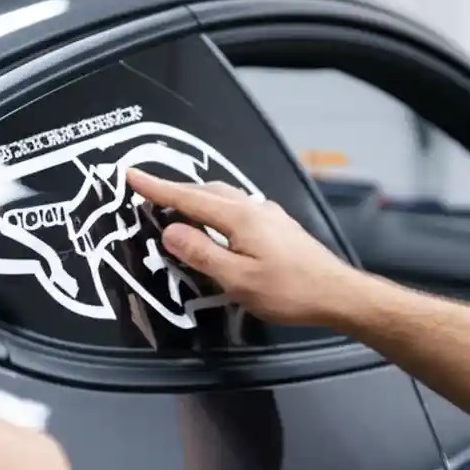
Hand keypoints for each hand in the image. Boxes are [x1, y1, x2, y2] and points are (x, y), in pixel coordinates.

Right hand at [127, 169, 369, 325]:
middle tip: (146, 193)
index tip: (131, 175)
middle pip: (206, 192)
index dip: (157, 188)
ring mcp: (268, 215)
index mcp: (239, 218)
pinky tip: (214, 223)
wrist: (338, 294)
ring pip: (223, 199)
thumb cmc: (289, 291)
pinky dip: (214, 210)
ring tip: (174, 206)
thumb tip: (169, 232)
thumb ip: (201, 254)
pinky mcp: (277, 226)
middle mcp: (253, 208)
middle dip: (174, 191)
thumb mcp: (237, 279)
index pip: (189, 198)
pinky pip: (236, 209)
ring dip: (195, 199)